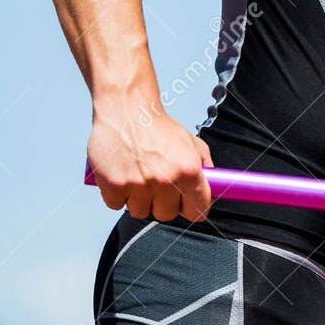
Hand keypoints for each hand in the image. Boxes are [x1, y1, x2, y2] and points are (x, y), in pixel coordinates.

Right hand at [87, 93, 214, 221]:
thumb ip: (204, 166)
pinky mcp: (113, 185)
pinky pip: (116, 205)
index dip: (192, 209)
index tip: (187, 206)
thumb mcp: (192, 143)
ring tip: (137, 175)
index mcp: (188, 171)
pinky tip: (121, 174)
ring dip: (138, 199)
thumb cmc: (159, 126)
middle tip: (157, 184)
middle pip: (166, 215)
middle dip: (163, 203)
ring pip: (140, 212)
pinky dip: (117, 195)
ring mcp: (138, 185)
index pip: (197, 211)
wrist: (127, 110)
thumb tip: (211, 188)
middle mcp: (165, 180)